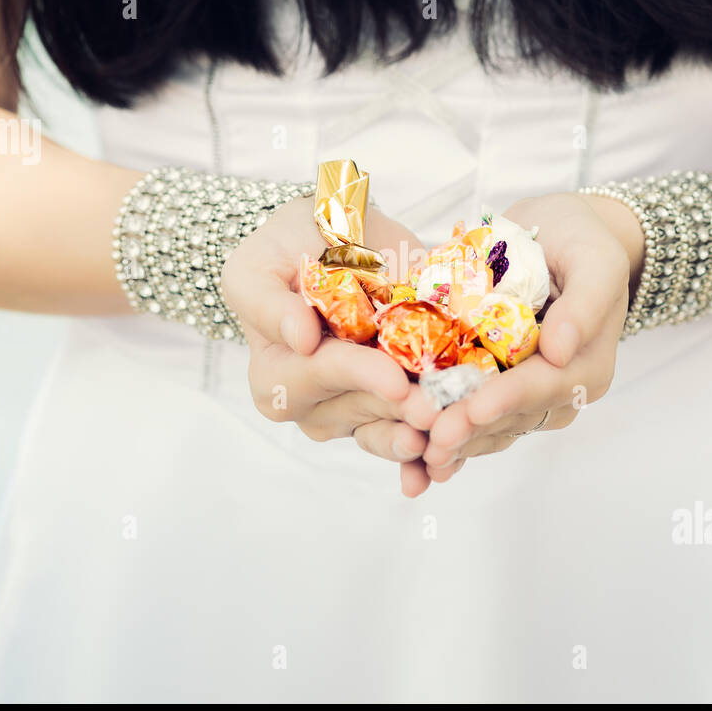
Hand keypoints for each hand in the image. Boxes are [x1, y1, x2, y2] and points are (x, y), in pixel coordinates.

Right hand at [221, 195, 429, 464]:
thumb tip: (299, 338)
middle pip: (363, 408)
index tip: (394, 381)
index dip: (360, 377)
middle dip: (402, 409)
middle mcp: (309, 405)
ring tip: (453, 432)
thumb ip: (269, 303)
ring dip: (421, 435)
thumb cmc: (284, 251)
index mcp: (274, 374)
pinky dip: (426, 457)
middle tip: (441, 410)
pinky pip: (404, 442)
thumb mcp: (257, 266)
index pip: (322, 374)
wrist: (325, 242)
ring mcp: (348, 415)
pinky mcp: (384, 414)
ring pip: (388, 430)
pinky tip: (444, 468)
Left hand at [404, 192, 636, 494]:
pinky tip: (416, 451)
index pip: (544, 386)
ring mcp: (528, 394)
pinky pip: (473, 418)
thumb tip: (562, 351)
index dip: (507, 399)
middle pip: (512, 416)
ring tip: (420, 454)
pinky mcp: (498, 388)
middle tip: (433, 443)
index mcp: (586, 365)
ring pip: (490, 426)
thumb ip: (585, 303)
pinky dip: (448, 433)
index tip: (473, 409)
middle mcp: (559, 389)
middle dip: (472, 429)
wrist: (563, 234)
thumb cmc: (583, 243)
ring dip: (457, 442)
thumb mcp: (595, 261)